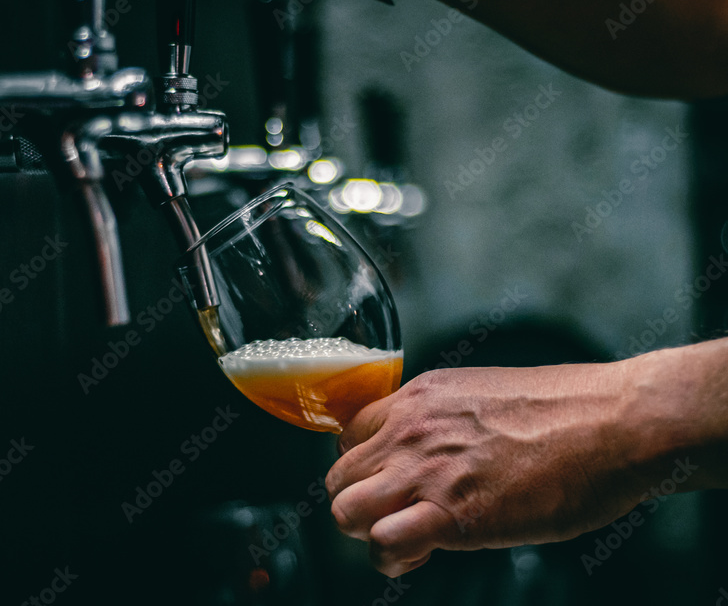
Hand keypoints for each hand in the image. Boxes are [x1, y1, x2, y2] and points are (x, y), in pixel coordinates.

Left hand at [325, 342, 727, 577]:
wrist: (614, 422)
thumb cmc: (567, 411)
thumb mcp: (482, 394)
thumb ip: (442, 420)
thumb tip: (435, 448)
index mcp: (417, 398)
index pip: (349, 436)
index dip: (366, 468)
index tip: (392, 485)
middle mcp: (409, 429)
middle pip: (339, 476)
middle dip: (362, 503)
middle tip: (400, 517)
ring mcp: (425, 470)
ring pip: (344, 510)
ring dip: (367, 532)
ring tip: (406, 540)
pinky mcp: (450, 514)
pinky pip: (383, 542)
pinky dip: (392, 558)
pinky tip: (422, 556)